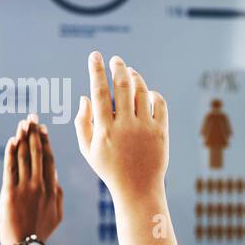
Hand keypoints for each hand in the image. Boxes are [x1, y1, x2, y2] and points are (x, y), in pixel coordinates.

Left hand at [0, 115, 62, 244]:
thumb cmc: (41, 232)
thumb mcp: (58, 214)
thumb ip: (58, 195)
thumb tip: (57, 180)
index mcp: (53, 189)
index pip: (50, 159)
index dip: (46, 142)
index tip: (43, 129)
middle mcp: (41, 185)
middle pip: (38, 153)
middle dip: (35, 133)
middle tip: (32, 117)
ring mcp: (26, 188)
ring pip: (25, 157)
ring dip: (23, 138)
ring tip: (22, 123)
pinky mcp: (10, 192)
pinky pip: (11, 168)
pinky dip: (11, 153)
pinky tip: (12, 140)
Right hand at [74, 52, 167, 205]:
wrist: (138, 189)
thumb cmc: (110, 169)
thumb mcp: (88, 150)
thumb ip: (82, 122)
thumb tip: (84, 96)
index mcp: (104, 129)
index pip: (99, 92)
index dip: (96, 70)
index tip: (95, 55)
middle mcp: (125, 126)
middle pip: (123, 86)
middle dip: (118, 67)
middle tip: (116, 59)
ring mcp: (145, 128)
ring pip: (142, 91)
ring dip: (136, 78)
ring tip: (130, 73)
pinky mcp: (161, 132)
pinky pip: (160, 104)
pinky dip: (153, 94)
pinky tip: (147, 93)